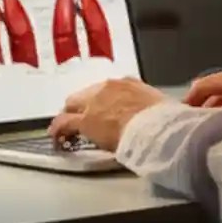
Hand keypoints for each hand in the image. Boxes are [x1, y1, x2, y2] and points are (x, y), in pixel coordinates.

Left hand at [47, 77, 166, 150]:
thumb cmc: (164, 120)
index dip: (102, 101)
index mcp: (128, 83)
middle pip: (86, 94)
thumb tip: (164, 118)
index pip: (108, 89)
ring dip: (70, 116)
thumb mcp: (163, 107)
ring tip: (66, 129)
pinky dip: (58, 130)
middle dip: (82, 106)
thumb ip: (154, 110)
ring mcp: (94, 103)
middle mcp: (108, 88)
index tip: (104, 110)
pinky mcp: (85, 121)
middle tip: (80, 118)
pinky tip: (57, 138)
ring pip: (72, 106)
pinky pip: (64, 123)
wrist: (156, 127)